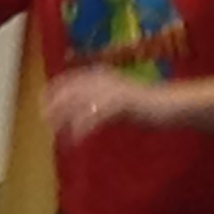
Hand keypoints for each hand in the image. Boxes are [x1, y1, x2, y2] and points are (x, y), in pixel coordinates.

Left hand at [44, 65, 159, 141]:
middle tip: (44, 121)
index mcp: (103, 74)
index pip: (70, 78)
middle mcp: (105, 78)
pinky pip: (95, 116)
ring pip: (80, 103)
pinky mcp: (121, 103)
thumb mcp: (117, 98)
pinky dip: (83, 127)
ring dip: (65, 118)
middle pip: (71, 90)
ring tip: (57, 133)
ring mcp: (113, 89)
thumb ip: (98, 101)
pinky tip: (77, 139)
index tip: (42, 103)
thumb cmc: (146, 106)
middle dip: (55, 105)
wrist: (171, 107)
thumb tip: (77, 110)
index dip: (54, 90)